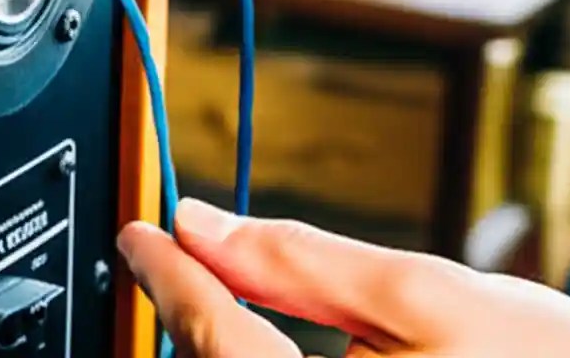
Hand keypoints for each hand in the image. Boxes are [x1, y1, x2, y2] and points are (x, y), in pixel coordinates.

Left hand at [117, 199, 569, 357]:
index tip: (142, 235)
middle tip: (170, 260)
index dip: (171, 276)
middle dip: (189, 318)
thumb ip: (302, 263)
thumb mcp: (428, 295)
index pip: (216, 339)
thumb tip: (205, 224)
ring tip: (213, 298)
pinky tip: (256, 346)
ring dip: (216, 349)